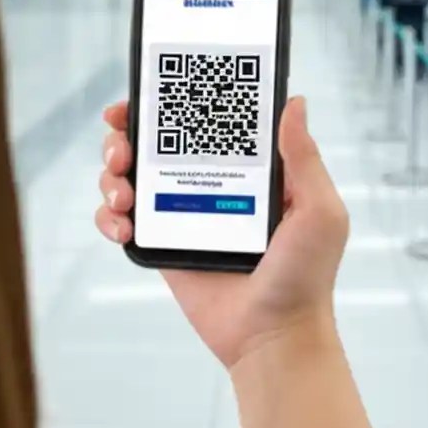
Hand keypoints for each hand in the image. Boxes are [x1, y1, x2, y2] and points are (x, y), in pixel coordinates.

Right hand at [95, 97, 349, 368]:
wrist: (273, 334)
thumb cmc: (305, 275)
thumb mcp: (319, 211)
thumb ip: (304, 157)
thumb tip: (293, 101)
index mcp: (244, 168)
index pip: (201, 121)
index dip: (171, 102)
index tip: (147, 93)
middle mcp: (207, 183)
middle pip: (152, 142)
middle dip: (126, 136)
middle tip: (123, 148)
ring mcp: (179, 212)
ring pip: (128, 176)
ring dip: (111, 175)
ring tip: (122, 193)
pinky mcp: (160, 244)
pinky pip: (120, 220)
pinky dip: (108, 216)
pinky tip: (123, 225)